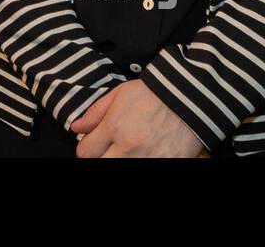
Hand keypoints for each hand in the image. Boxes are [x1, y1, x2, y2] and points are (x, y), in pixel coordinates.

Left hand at [70, 80, 205, 157]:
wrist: (188, 97)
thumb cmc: (151, 94)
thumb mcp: (118, 95)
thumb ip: (95, 113)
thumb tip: (76, 128)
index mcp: (114, 128)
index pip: (85, 152)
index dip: (86, 148)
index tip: (93, 144)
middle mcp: (129, 148)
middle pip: (100, 165)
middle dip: (100, 157)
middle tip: (107, 150)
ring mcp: (149, 159)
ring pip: (121, 169)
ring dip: (120, 160)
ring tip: (127, 151)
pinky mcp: (167, 164)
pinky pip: (146, 169)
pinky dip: (142, 162)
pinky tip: (144, 153)